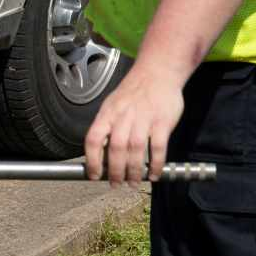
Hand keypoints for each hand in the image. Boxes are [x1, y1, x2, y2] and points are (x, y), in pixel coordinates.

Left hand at [84, 61, 186, 185]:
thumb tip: (98, 155)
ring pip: (136, 150)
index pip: (93, 139)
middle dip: (114, 171)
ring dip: (134, 170)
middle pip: (116, 148)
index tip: (94, 175)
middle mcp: (124, 116)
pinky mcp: (163, 121)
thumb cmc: (133, 92)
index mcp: (108, 113)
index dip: (92, 160)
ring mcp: (144, 118)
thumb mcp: (112, 105)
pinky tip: (153, 174)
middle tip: (115, 184)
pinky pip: (158, 147)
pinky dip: (156, 164)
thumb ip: (106, 128)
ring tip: (133, 182)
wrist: (158, 71)